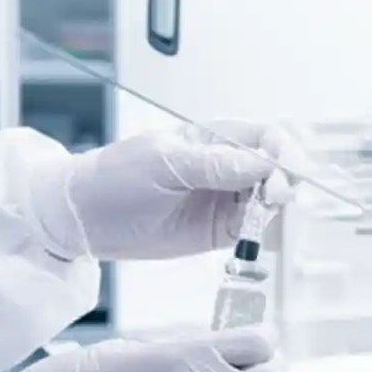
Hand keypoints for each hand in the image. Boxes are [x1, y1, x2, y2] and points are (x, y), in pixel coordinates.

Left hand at [34, 121, 305, 259]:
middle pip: (277, 167)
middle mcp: (227, 165)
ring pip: (271, 198)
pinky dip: (260, 231)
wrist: (85, 218)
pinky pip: (253, 227)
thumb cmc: (115, 178)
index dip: (283, 151)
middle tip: (272, 199)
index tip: (282, 172)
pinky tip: (251, 235)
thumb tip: (260, 163)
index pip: (266, 136)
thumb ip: (213, 165)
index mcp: (213, 137)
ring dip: (275, 208)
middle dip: (285, 180)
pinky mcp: (220, 229)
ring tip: (256, 219)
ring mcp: (225, 198)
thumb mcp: (162, 164)